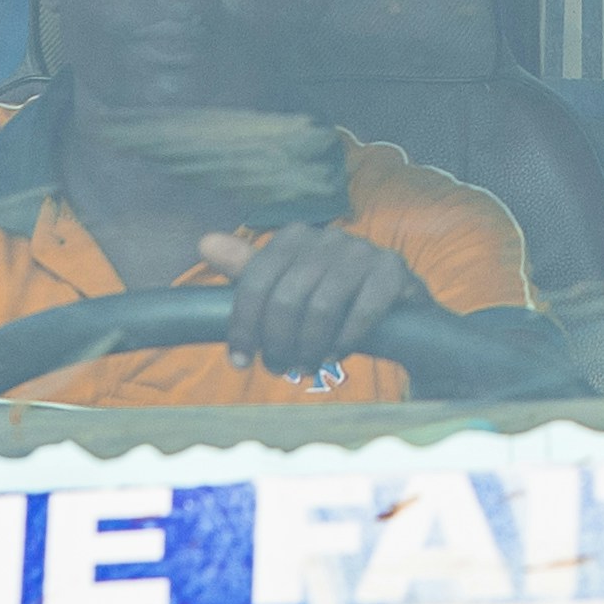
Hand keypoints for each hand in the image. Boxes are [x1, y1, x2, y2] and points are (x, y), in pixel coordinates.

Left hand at [213, 222, 425, 382]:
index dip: (243, 324)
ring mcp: (363, 250)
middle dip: (277, 341)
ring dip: (309, 347)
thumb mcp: (288, 286)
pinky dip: (344, 340)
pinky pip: (362, 310)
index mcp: (296, 235)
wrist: (398, 308)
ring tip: (305, 367)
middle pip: (286, 297)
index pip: (256, 280)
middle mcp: (328, 236)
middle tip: (278, 368)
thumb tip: (205, 243)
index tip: (239, 360)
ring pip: (321, 306)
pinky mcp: (393, 270)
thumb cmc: (333, 299)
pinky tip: (336, 355)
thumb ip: (250, 269)